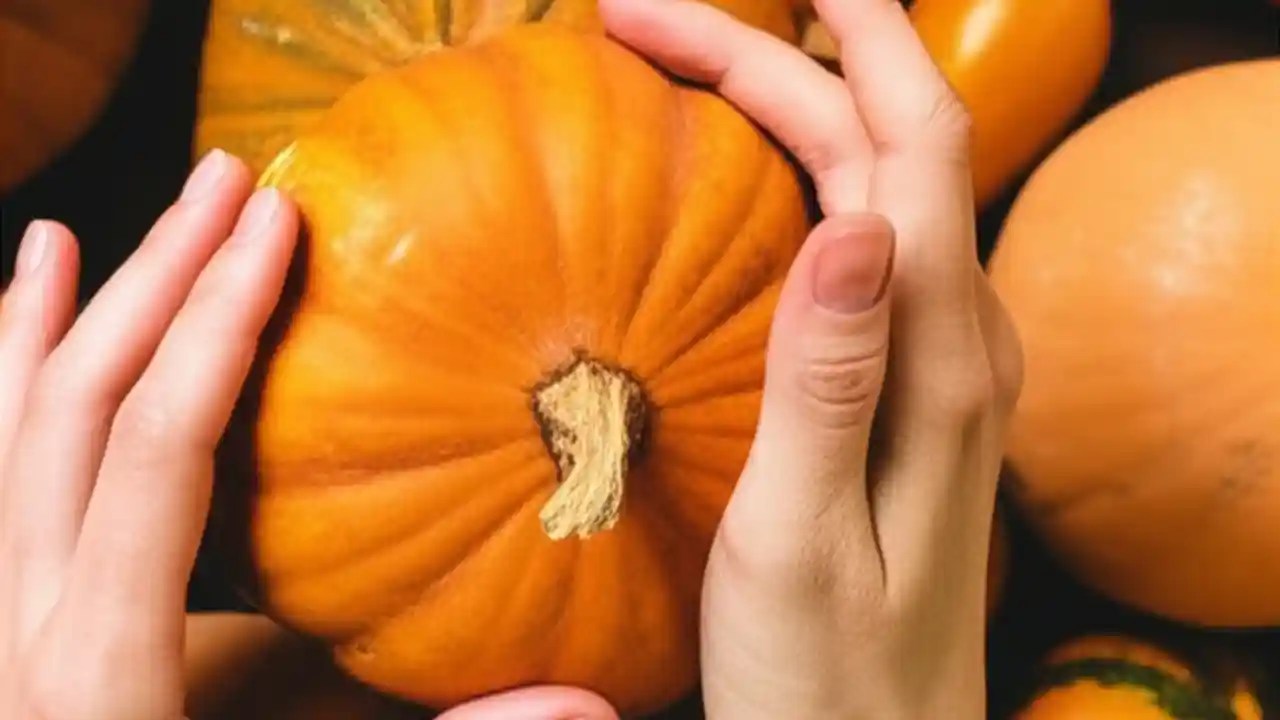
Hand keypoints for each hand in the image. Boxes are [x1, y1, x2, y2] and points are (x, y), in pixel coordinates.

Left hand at [0, 152, 616, 719]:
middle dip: (155, 282)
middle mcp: (15, 626)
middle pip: (78, 411)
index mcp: (101, 667)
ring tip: (87, 230)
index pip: (159, 449)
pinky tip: (6, 332)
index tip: (276, 226)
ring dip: (51, 322)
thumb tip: (588, 704)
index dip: (219, 326)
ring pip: (5, 436)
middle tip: (227, 184)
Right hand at [601, 0, 1021, 717]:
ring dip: (798, 101)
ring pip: (883, 180)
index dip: (818, 38)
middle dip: (782, 50)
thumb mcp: (802, 540)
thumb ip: (828, 380)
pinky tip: (747, 185)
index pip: (901, 139)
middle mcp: (961, 337)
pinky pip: (870, 242)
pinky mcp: (913, 388)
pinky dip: (806, 176)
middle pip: (892, 138)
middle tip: (643, 21)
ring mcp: (944, 359)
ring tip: (692, 70)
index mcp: (940, 358)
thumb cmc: (828, 679)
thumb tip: (848, 216)